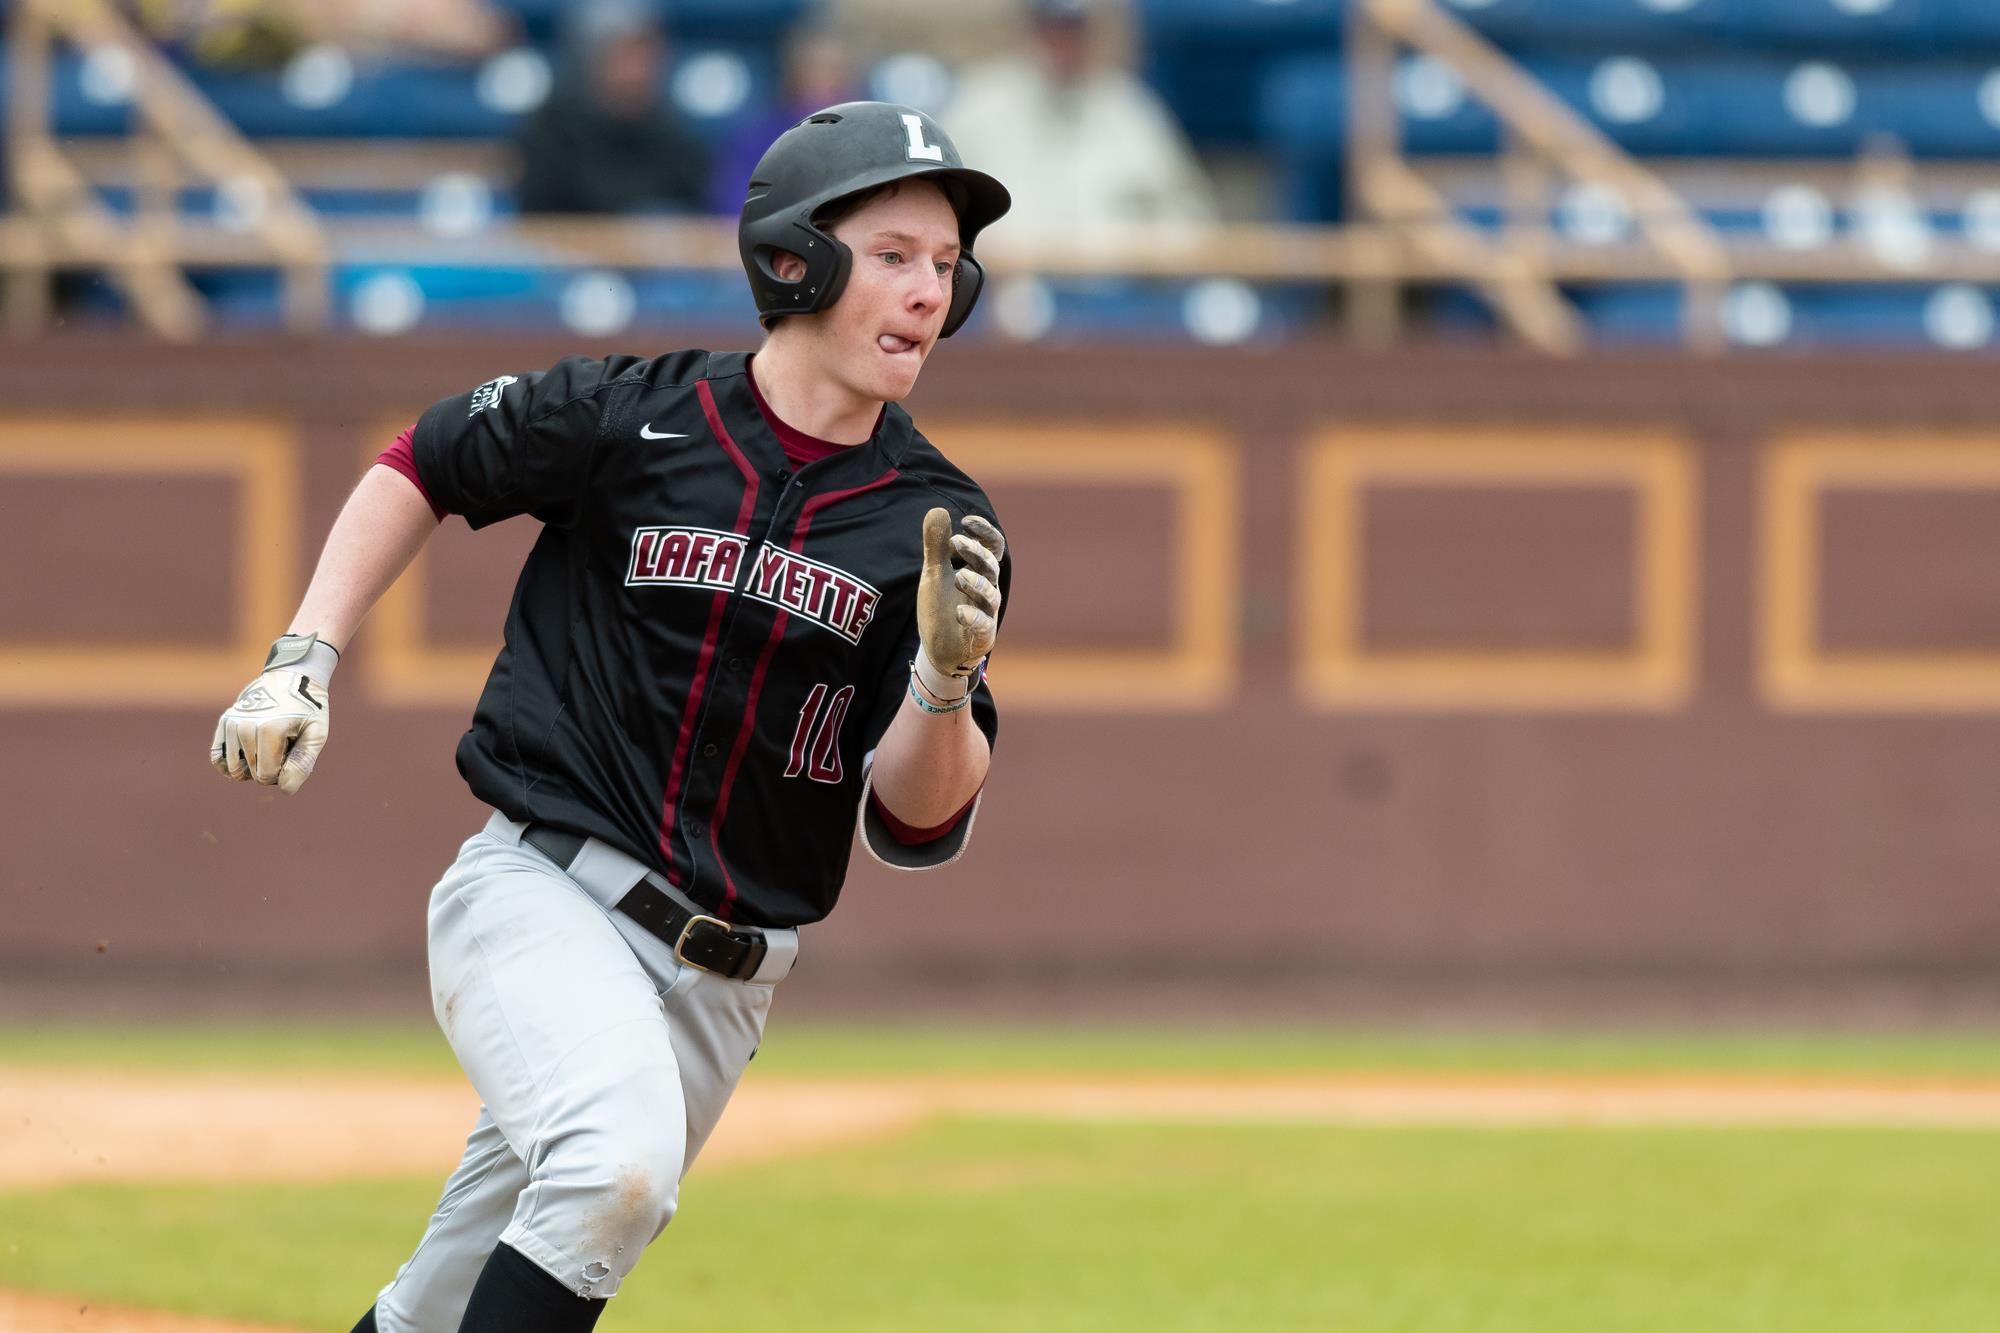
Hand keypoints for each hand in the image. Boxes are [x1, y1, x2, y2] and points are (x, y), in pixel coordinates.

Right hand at [209, 635, 334, 794]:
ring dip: (253, 765)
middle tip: (285, 745)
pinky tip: (247, 755)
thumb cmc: (308, 708)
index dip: (283, 773)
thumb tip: (284, 789)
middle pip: (252, 774)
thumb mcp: (316, 734)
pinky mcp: (224, 723)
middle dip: (270, 768)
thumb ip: (302, 763)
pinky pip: (217, 759)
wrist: (292, 677)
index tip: (294, 753)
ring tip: (270, 743)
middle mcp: (244, 727)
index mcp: (269, 730)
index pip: (267, 776)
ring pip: (234, 770)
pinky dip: (231, 764)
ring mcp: (230, 724)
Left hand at [917, 507, 1003, 676]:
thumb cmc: (942, 606)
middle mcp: (987, 589)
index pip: (992, 547)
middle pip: (990, 567)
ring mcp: (986, 613)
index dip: (984, 532)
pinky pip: (983, 625)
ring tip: (959, 576)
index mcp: (979, 571)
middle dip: (976, 553)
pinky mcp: (981, 636)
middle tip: (956, 542)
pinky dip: (973, 617)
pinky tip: (958, 612)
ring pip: (990, 595)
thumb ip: (936, 546)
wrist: (939, 648)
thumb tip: (937, 510)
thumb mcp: (935, 573)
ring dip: (976, 583)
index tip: (966, 521)